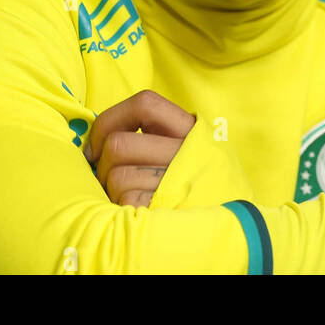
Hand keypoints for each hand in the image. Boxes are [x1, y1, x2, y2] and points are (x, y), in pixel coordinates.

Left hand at [84, 89, 195, 207]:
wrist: (229, 219)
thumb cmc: (199, 184)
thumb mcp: (190, 150)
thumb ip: (154, 137)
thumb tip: (95, 145)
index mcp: (191, 129)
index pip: (144, 104)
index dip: (110, 120)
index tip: (97, 146)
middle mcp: (187, 150)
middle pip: (118, 144)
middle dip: (103, 165)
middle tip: (110, 180)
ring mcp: (180, 180)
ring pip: (117, 177)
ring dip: (113, 191)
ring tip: (127, 197)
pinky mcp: (170, 209)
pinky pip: (126, 201)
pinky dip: (124, 209)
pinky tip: (137, 212)